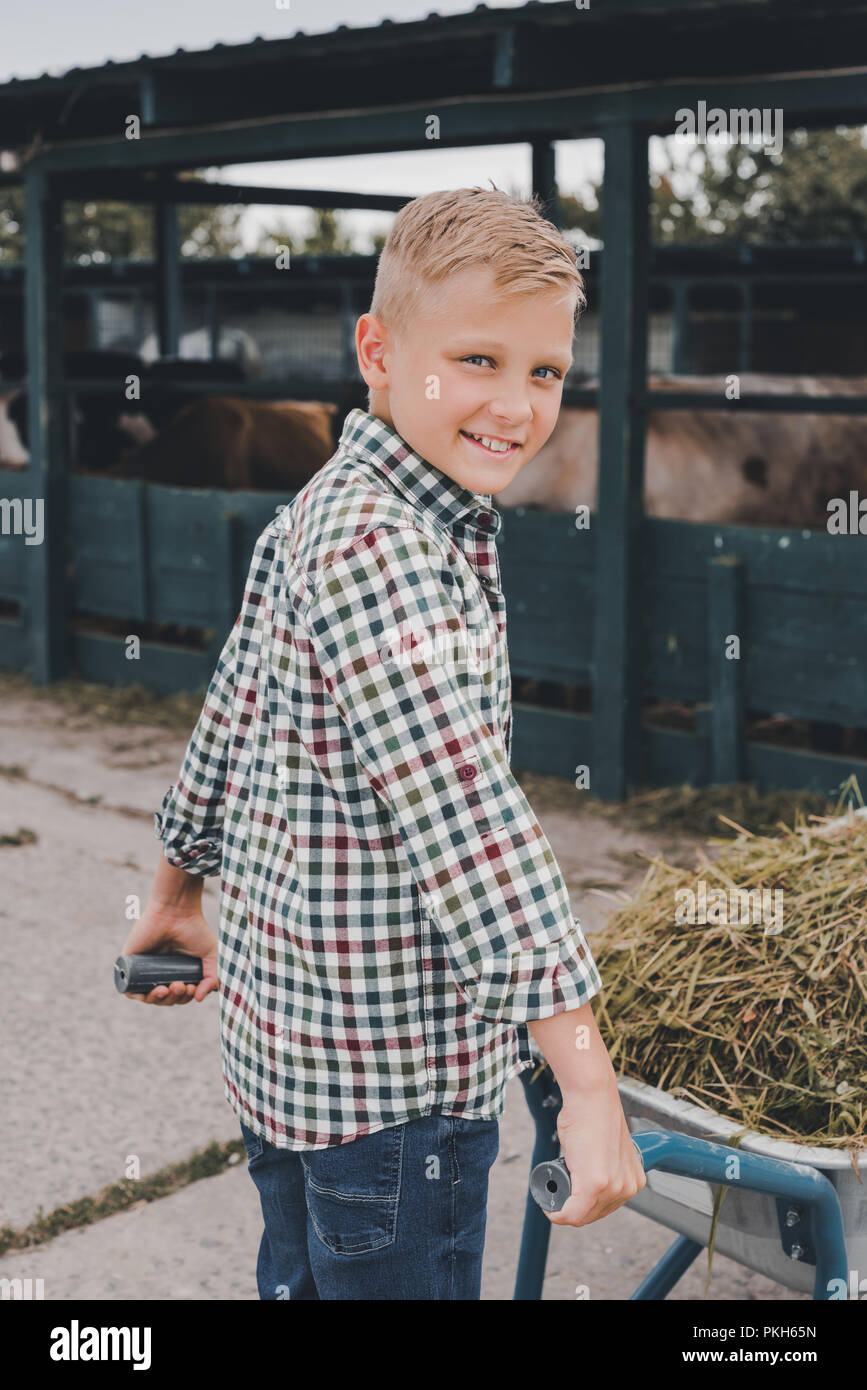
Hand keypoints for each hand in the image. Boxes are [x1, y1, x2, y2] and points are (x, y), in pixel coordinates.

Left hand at [120, 901, 218, 1006]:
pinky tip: (151, 993)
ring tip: (168, 989)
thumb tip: (200, 998)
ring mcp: (143, 968)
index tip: (192, 989)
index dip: (184, 998)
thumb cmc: (195, 929)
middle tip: (180, 986)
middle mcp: (159, 971)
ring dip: (158, 1000)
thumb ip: (213, 978)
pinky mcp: (130, 963)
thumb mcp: (211, 956)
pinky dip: (138, 995)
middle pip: (162, 998)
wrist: (177, 911)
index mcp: (176, 972)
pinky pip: (129, 987)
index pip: (177, 995)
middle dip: (173, 999)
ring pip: (146, 995)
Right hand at [543, 1078, 646, 1227]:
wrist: (591, 1097)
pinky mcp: (595, 1184)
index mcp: (633, 1180)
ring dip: (564, 1210)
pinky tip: (550, 1208)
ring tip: (553, 1196)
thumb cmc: (592, 1116)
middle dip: (572, 1210)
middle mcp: (627, 1187)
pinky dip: (558, 1213)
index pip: (605, 1208)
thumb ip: (601, 1170)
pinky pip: (572, 1213)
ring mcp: (612, 1187)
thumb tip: (584, 1179)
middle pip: (593, 1215)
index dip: (583, 1207)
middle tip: (557, 1196)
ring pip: (581, 1216)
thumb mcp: (605, 1152)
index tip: (569, 1200)